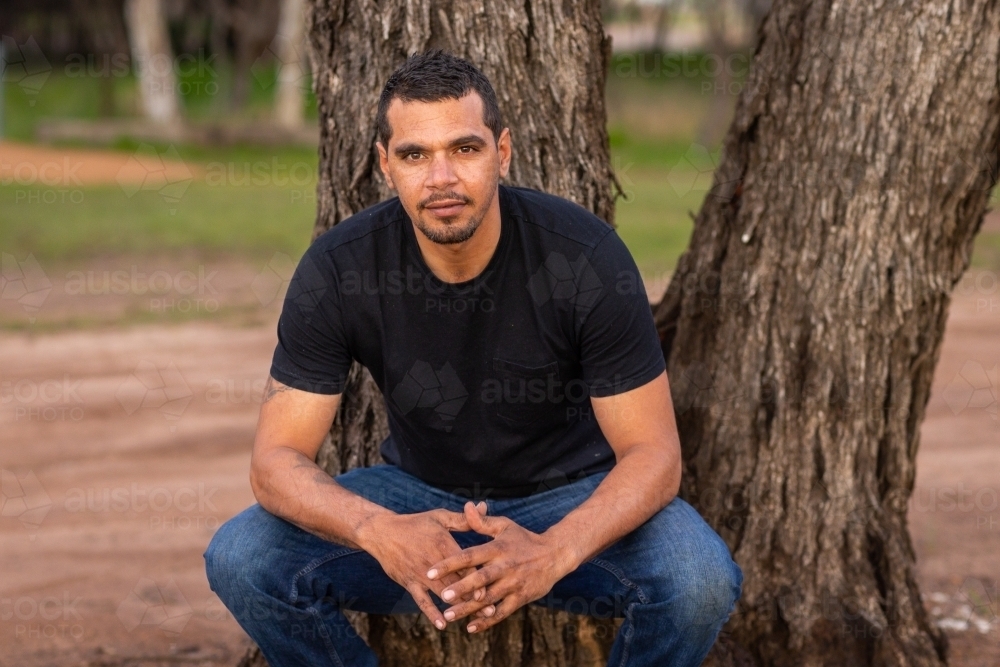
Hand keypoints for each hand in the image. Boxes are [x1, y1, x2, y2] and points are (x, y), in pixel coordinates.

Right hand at [364, 503, 491, 630]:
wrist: (382, 532)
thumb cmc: (415, 523)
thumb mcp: (440, 517)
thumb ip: (464, 518)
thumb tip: (483, 506)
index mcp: (444, 544)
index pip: (466, 564)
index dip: (479, 578)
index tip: (493, 588)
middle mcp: (434, 562)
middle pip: (458, 583)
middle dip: (473, 598)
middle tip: (489, 610)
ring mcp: (421, 574)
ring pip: (443, 594)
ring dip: (457, 607)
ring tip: (471, 618)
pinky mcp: (409, 583)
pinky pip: (422, 601)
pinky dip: (431, 613)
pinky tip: (442, 624)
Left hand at [426, 501, 576, 632]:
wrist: (556, 554)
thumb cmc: (524, 539)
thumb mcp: (505, 526)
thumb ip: (482, 521)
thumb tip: (466, 506)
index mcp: (497, 548)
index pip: (470, 555)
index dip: (450, 563)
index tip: (430, 570)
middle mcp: (505, 566)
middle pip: (480, 579)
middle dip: (460, 588)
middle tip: (441, 596)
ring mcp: (514, 584)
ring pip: (488, 599)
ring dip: (468, 608)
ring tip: (448, 616)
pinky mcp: (521, 598)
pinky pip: (502, 612)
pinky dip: (487, 621)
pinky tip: (470, 627)